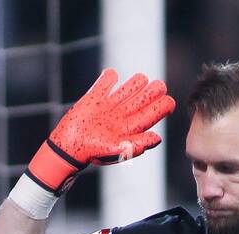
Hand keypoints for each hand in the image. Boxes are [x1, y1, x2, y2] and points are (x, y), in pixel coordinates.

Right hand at [26, 68, 175, 194]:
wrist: (68, 147)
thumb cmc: (92, 153)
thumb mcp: (116, 151)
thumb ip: (137, 145)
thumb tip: (157, 138)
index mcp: (129, 129)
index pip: (149, 115)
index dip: (160, 108)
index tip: (169, 101)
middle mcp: (120, 116)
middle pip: (140, 101)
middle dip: (151, 93)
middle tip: (160, 85)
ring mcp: (107, 107)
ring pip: (125, 91)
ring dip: (135, 84)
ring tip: (143, 78)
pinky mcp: (93, 99)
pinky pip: (103, 85)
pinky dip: (108, 79)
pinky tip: (112, 75)